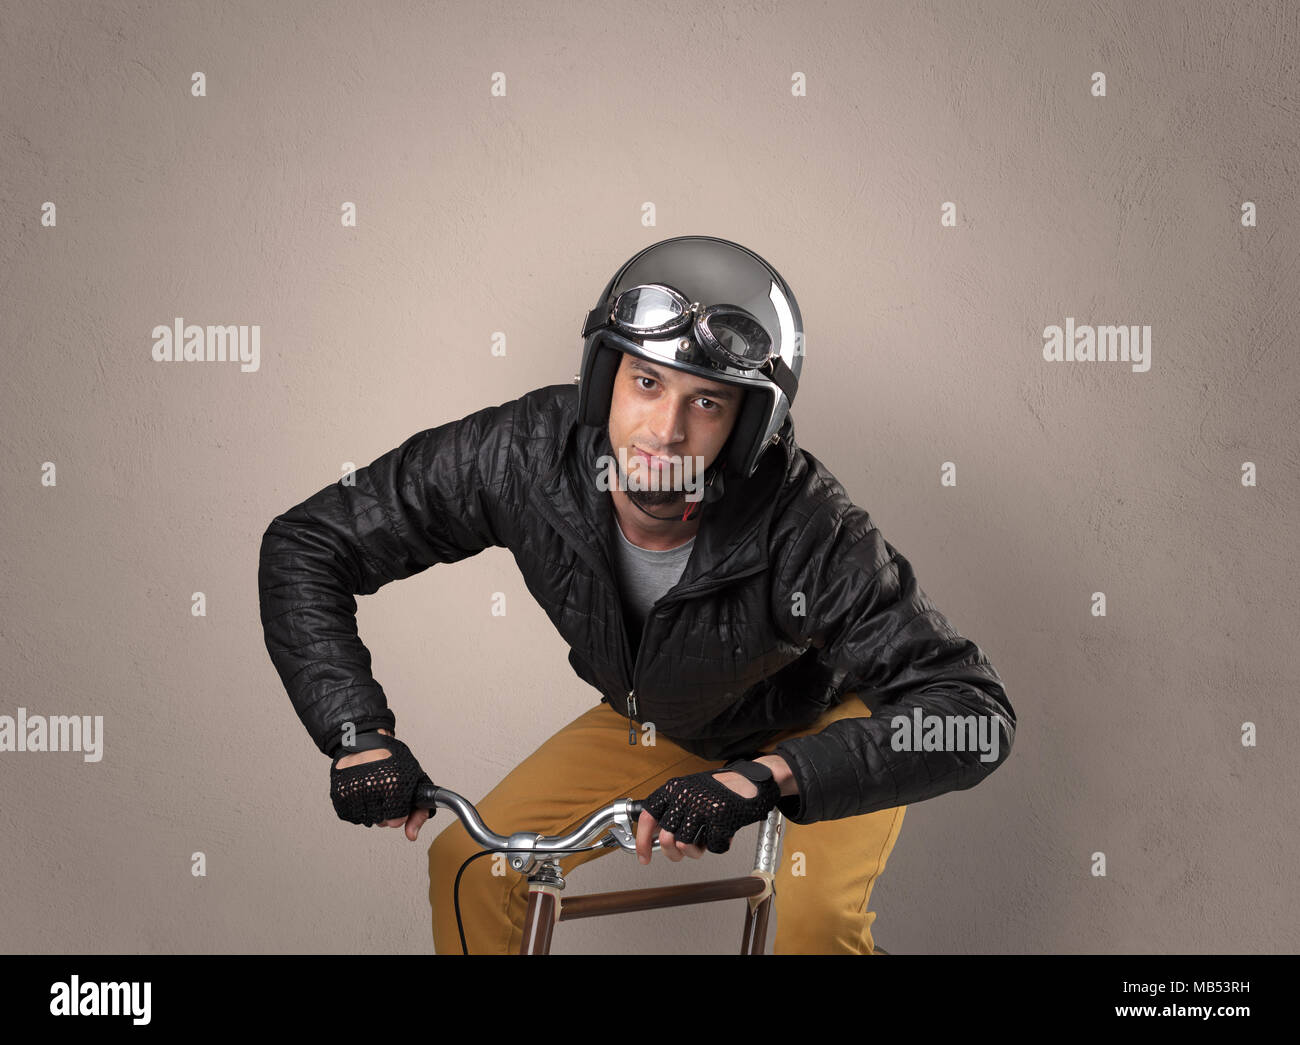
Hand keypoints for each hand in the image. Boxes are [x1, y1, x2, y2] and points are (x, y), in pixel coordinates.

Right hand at [330, 728, 433, 839]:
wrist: (364, 739)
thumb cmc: (392, 758)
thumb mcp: (414, 779)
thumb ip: (418, 810)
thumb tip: (411, 835)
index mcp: (393, 783)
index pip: (396, 820)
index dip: (400, 813)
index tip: (399, 803)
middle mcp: (371, 787)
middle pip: (381, 822)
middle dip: (387, 812)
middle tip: (386, 794)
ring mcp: (353, 791)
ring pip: (366, 820)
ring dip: (372, 811)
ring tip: (374, 791)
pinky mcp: (339, 793)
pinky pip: (352, 816)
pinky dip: (358, 808)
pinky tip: (362, 793)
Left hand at [635, 765, 779, 861]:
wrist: (751, 781)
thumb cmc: (719, 789)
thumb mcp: (688, 792)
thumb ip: (672, 811)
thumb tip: (653, 838)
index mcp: (674, 788)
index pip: (648, 817)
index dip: (643, 841)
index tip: (644, 857)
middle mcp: (685, 797)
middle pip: (667, 838)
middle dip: (673, 852)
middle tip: (681, 853)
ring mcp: (702, 808)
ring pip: (686, 845)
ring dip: (696, 849)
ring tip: (705, 839)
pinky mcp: (720, 818)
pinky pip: (712, 847)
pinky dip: (718, 845)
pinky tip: (722, 832)